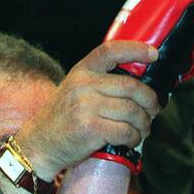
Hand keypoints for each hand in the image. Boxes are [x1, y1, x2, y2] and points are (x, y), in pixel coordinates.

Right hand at [15, 41, 160, 179]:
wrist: (40, 144)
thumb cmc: (64, 120)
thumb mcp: (75, 91)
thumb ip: (100, 84)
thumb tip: (139, 88)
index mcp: (81, 71)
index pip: (110, 51)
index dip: (135, 50)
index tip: (154, 54)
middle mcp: (84, 84)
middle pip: (131, 86)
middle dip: (150, 101)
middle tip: (153, 111)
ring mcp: (86, 106)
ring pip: (132, 111)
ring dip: (144, 123)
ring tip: (143, 130)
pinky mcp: (91, 128)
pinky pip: (126, 131)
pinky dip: (135, 138)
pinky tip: (132, 140)